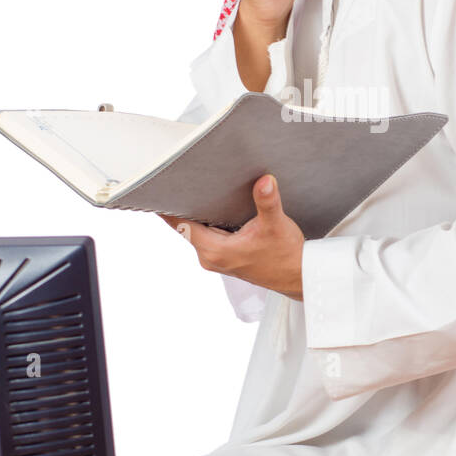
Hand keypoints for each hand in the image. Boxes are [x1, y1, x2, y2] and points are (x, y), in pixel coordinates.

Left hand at [160, 174, 304, 300]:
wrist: (298, 276)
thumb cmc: (286, 256)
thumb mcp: (275, 224)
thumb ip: (267, 201)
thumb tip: (264, 181)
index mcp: (215, 251)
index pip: (181, 226)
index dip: (168, 208)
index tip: (158, 191)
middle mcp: (211, 257)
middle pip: (186, 226)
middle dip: (185, 205)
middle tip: (182, 179)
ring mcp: (217, 258)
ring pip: (197, 230)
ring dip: (199, 214)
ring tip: (199, 190)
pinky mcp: (225, 257)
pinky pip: (208, 235)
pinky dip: (209, 222)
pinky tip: (218, 209)